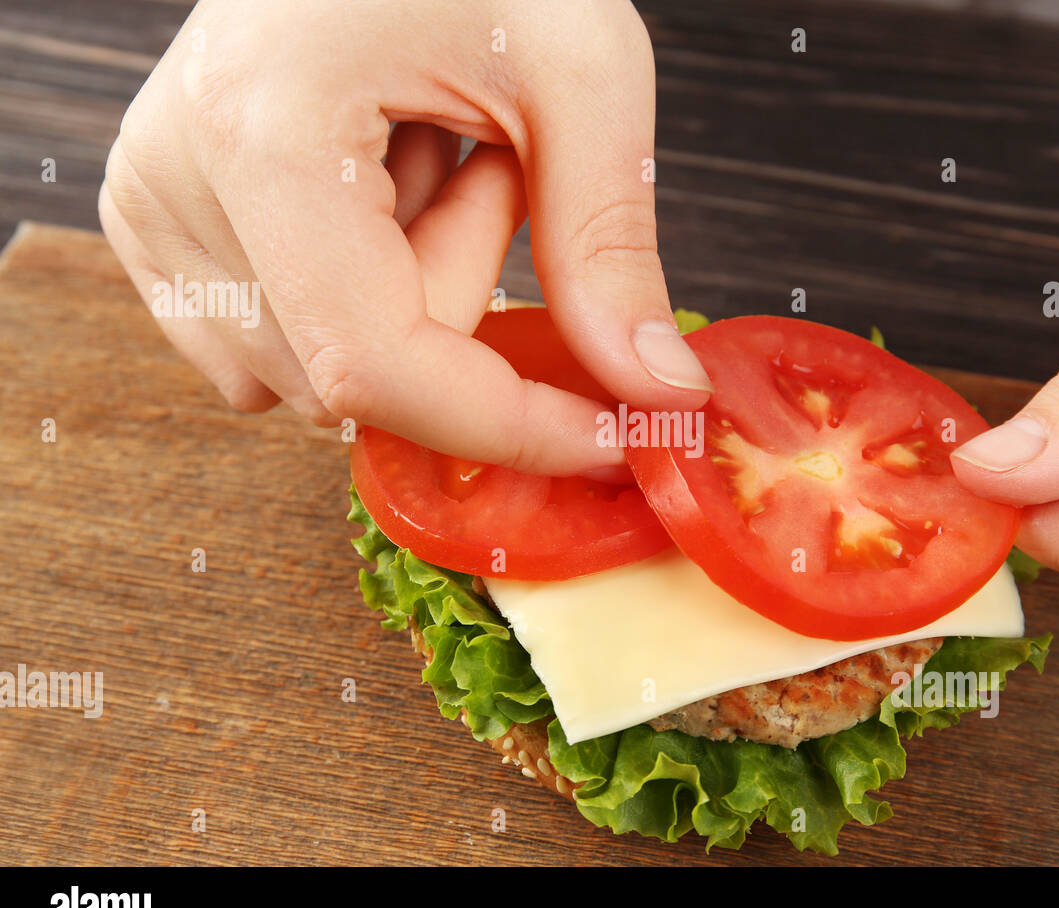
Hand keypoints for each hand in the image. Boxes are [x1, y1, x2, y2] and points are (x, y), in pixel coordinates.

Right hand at [99, 0, 710, 475]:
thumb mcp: (580, 69)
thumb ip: (607, 246)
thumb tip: (652, 392)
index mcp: (262, 134)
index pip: (377, 366)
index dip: (505, 422)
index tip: (608, 435)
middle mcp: (174, 181)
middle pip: (362, 373)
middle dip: (468, 292)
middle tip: (492, 161)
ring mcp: (155, 204)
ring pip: (328, 369)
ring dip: (417, 286)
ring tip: (430, 152)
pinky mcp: (158, 221)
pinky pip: (283, 346)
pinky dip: (361, 289)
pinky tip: (377, 184)